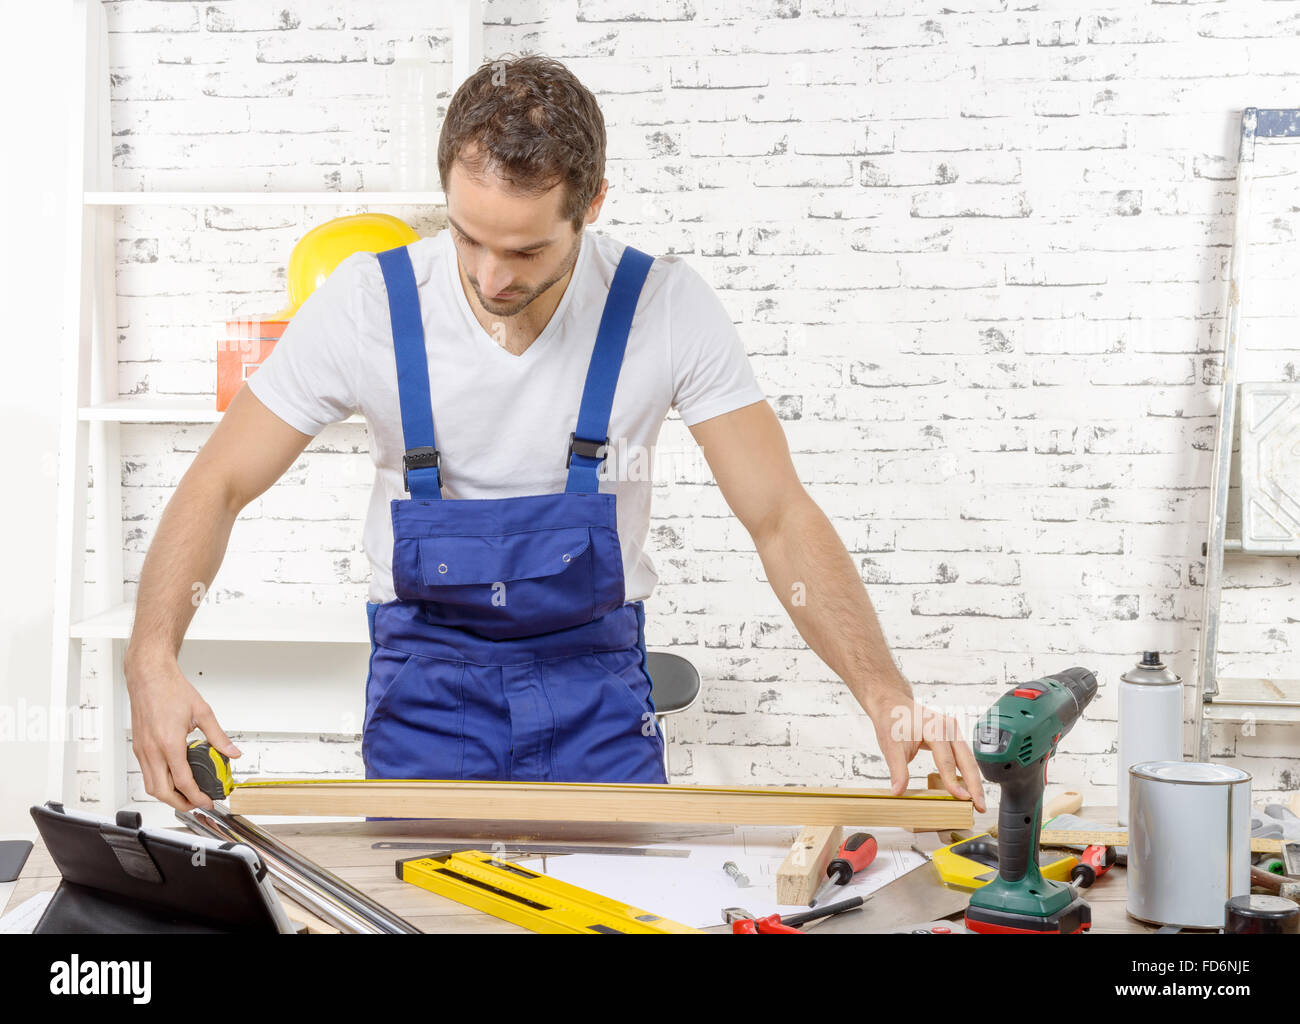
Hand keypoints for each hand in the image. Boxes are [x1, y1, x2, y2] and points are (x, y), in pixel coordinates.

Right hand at [124, 650, 240, 811]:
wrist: (149, 677)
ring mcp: (142, 751)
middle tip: (197, 804)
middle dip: (180, 803)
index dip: (196, 797)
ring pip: (151, 786)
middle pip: (162, 791)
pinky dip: (159, 783)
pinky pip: (146, 774)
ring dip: (168, 795)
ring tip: (187, 795)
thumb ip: (219, 737)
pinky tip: (173, 779)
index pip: (183, 782)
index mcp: (169, 743)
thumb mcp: (203, 712)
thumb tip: (232, 752)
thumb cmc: (171, 690)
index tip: (207, 802)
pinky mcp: (138, 748)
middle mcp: (152, 750)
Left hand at [863, 685, 986, 812]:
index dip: (954, 781)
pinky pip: (964, 757)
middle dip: (975, 785)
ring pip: (969, 759)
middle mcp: (948, 727)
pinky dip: (968, 774)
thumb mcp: (890, 746)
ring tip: (979, 803)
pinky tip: (970, 790)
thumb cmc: (892, 723)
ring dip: (974, 781)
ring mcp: (953, 731)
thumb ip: (897, 769)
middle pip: (966, 759)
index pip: (946, 759)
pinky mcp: (953, 737)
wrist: (893, 706)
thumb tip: (898, 791)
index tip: (962, 799)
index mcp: (934, 727)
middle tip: (980, 806)